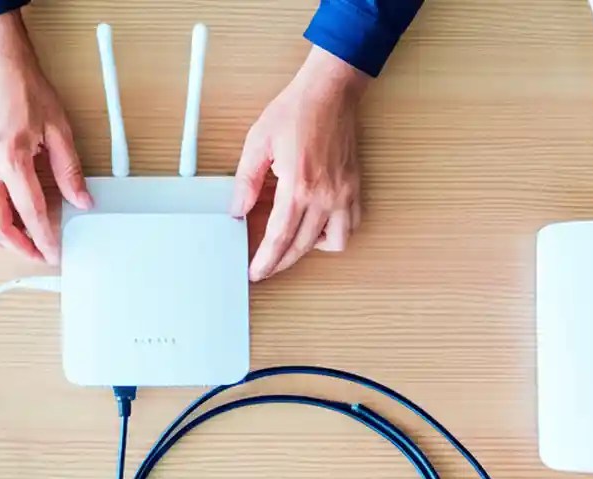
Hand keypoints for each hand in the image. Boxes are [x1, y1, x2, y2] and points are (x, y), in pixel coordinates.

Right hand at [0, 11, 91, 264]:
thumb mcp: (58, 128)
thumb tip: (81, 198)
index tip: (53, 252)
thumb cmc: (22, 87)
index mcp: (10, 159)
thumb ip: (69, 170)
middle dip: (20, 247)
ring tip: (10, 237)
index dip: (45, 239)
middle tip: (37, 252)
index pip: (31, 213)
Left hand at [232, 47, 369, 280]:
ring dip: (310, 250)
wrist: (330, 92)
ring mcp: (344, 193)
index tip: (256, 272)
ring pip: (333, 242)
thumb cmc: (296, 112)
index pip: (279, 237)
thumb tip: (237, 209)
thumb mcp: (257, 142)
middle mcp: (325, 195)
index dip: (266, 260)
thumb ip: (246, 181)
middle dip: (281, 263)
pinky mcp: (354, 188)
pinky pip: (351, 225)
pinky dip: (334, 234)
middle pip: (302, 246)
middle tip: (265, 268)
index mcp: (299, 185)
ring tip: (292, 244)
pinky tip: (316, 226)